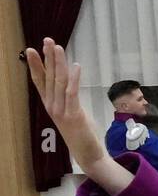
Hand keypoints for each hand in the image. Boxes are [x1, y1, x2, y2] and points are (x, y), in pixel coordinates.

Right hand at [24, 40, 114, 180]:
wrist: (88, 155)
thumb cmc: (81, 133)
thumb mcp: (71, 112)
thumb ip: (67, 98)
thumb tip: (68, 82)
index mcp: (50, 104)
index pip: (40, 81)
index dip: (35, 65)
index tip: (31, 49)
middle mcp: (52, 106)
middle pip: (49, 77)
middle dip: (47, 58)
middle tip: (47, 40)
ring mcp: (61, 110)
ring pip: (59, 82)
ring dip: (58, 63)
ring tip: (57, 48)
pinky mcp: (74, 115)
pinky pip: (72, 93)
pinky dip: (74, 78)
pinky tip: (76, 66)